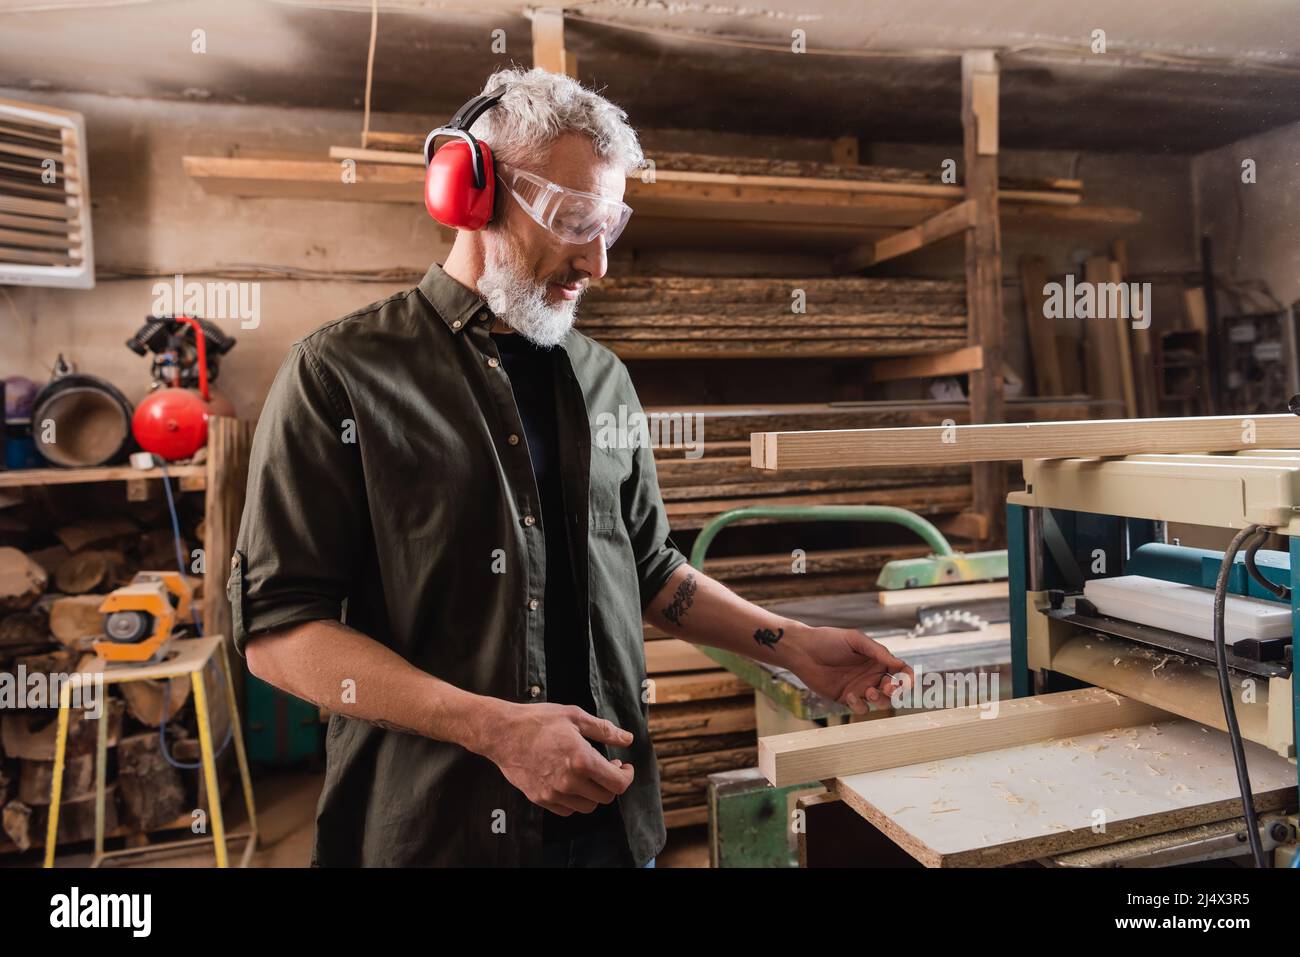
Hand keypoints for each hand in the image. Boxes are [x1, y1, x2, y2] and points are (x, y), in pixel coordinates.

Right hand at [485, 702, 634, 815]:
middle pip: (605, 798)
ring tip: (588, 774)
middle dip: (611, 783)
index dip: (627, 777)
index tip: (624, 767)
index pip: (618, 784)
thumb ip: (604, 730)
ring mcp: (554, 793)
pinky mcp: (540, 798)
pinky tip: (571, 782)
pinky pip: (567, 809)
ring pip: (587, 807)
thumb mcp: (575, 716)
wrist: (502, 733)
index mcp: (582, 760)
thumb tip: (628, 739)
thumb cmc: (538, 721)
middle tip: (607, 766)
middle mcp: (569, 781)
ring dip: (594, 793)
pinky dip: (575, 800)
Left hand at [789, 626, 913, 715]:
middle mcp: (872, 674)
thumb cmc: (828, 640)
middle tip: (887, 688)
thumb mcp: (855, 640)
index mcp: (877, 659)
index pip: (901, 670)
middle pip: (895, 690)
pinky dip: (859, 705)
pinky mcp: (847, 698)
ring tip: (868, 692)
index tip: (907, 682)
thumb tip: (899, 664)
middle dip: (896, 692)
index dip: (908, 678)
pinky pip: (860, 708)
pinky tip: (849, 695)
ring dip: (879, 700)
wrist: (803, 651)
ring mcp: (860, 688)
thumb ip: (877, 651)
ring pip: (880, 702)